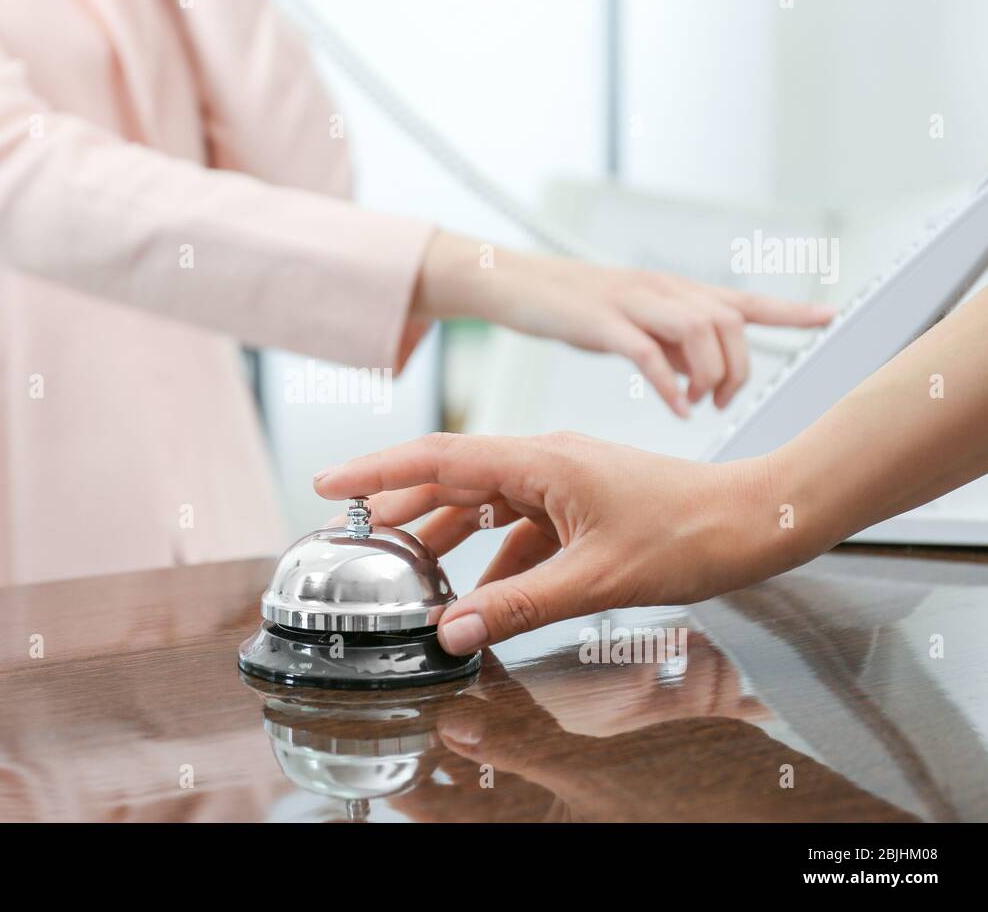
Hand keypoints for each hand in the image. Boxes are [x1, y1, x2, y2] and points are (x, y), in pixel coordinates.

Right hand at [314, 431, 820, 654]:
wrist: (753, 521)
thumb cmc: (688, 533)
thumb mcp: (597, 578)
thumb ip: (520, 604)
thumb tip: (454, 630)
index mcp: (539, 459)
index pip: (439, 457)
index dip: (379, 471)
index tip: (331, 484)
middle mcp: (543, 460)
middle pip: (452, 478)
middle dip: (401, 506)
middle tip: (354, 533)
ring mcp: (560, 481)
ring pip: (484, 504)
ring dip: (445, 534)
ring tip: (404, 564)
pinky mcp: (578, 503)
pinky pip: (520, 528)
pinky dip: (494, 558)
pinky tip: (481, 594)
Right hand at [414, 231, 834, 416]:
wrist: (513, 281)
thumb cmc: (571, 305)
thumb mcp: (629, 320)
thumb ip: (666, 341)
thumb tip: (696, 375)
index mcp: (672, 290)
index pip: (741, 298)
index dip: (787, 309)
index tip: (829, 316)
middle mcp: (661, 290)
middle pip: (728, 321)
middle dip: (739, 367)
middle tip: (724, 401)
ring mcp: (632, 303)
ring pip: (698, 331)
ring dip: (710, 374)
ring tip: (700, 404)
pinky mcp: (600, 323)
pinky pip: (648, 354)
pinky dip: (669, 385)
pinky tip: (676, 407)